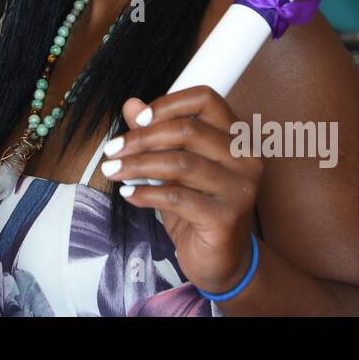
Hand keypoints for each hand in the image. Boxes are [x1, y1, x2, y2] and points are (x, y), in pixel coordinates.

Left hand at [101, 86, 261, 296]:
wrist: (220, 260)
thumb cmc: (197, 207)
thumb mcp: (174, 167)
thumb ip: (156, 134)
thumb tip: (131, 105)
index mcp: (236, 136)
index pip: (206, 99)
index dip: (169, 104)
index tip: (137, 119)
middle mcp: (246, 157)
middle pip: (187, 130)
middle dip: (142, 139)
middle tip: (113, 150)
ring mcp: (240, 188)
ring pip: (180, 163)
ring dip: (137, 165)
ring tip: (113, 171)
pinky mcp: (226, 217)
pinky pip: (177, 197)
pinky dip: (146, 194)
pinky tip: (129, 195)